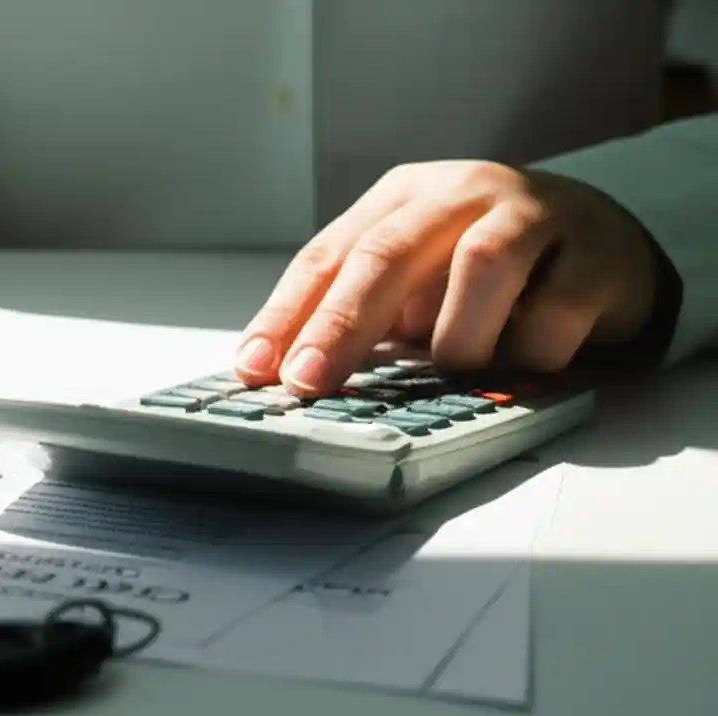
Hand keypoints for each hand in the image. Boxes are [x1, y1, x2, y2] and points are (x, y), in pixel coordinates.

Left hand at [235, 161, 657, 393]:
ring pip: (481, 267)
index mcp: (401, 197)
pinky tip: (530, 354)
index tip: (255, 367)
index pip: (328, 254)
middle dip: (340, 324)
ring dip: (459, 337)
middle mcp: (461, 191)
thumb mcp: (416, 278)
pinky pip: (554, 314)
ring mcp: (534, 213)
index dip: (287, 313)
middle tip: (308, 380)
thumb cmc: (486, 267)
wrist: (604, 240)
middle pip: (388, 253)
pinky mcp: (596, 252)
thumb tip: (293, 376)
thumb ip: (362, 314)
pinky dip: (531, 352)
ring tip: (459, 363)